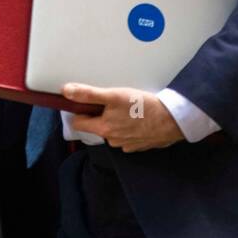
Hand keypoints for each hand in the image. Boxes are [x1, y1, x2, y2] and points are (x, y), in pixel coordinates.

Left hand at [61, 83, 184, 151]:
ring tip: (129, 109)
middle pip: (97, 126)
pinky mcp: (140, 146)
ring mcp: (126, 145)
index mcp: (103, 129)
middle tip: (115, 102)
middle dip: (102, 115)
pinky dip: (130, 128)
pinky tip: (138, 118)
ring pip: (113, 131)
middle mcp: (112, 141)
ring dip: (117, 121)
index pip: (79, 123)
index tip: (88, 102)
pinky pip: (128, 136)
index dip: (80, 111)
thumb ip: (89, 95)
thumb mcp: (114, 95)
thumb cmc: (143, 106)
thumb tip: (66, 92)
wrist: (172, 120)